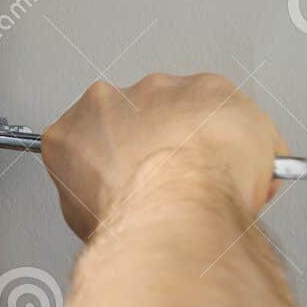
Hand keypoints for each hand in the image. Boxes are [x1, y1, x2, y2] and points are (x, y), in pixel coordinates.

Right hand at [42, 73, 287, 239]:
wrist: (174, 211)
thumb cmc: (131, 217)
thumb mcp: (84, 218)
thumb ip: (93, 189)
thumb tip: (113, 198)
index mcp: (71, 132)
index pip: (87, 137)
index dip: (112, 159)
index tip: (129, 173)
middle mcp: (107, 102)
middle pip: (131, 113)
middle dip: (152, 137)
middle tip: (171, 174)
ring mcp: (156, 91)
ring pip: (179, 105)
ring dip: (192, 130)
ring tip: (208, 172)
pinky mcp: (206, 87)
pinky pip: (227, 107)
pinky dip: (235, 131)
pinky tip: (236, 164)